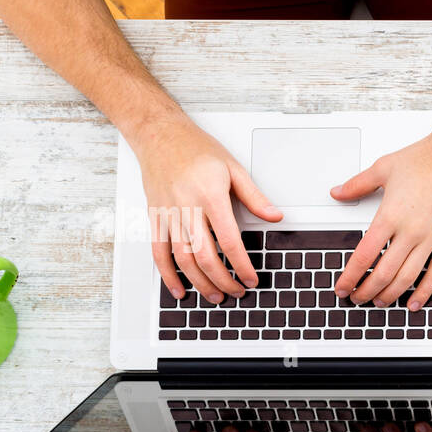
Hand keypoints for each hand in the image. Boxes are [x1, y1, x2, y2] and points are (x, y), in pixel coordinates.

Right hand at [136, 114, 281, 302]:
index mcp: (210, 196)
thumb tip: (276, 217)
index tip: (251, 279)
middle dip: (223, 280)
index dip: (241, 265)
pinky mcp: (155, 216)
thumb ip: (255, 197)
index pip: (229, 241)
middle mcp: (187, 207)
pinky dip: (167, 274)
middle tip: (237, 292)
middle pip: (205, 256)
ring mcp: (168, 213)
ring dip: (200, 283)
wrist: (159, 134)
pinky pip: (158, 251)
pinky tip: (179, 289)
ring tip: (215, 296)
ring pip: (182, 258)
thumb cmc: (196, 149)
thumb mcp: (233, 168)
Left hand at [330, 125, 431, 311]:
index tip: (342, 287)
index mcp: (389, 215)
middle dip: (366, 291)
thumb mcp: (383, 168)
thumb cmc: (426, 158)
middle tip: (357, 298)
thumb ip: (357, 185)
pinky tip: (414, 302)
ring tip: (380, 302)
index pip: (363, 256)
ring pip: (407, 278)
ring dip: (390, 295)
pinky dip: (423, 292)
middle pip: (383, 273)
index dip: (350, 277)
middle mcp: (410, 230)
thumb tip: (338, 193)